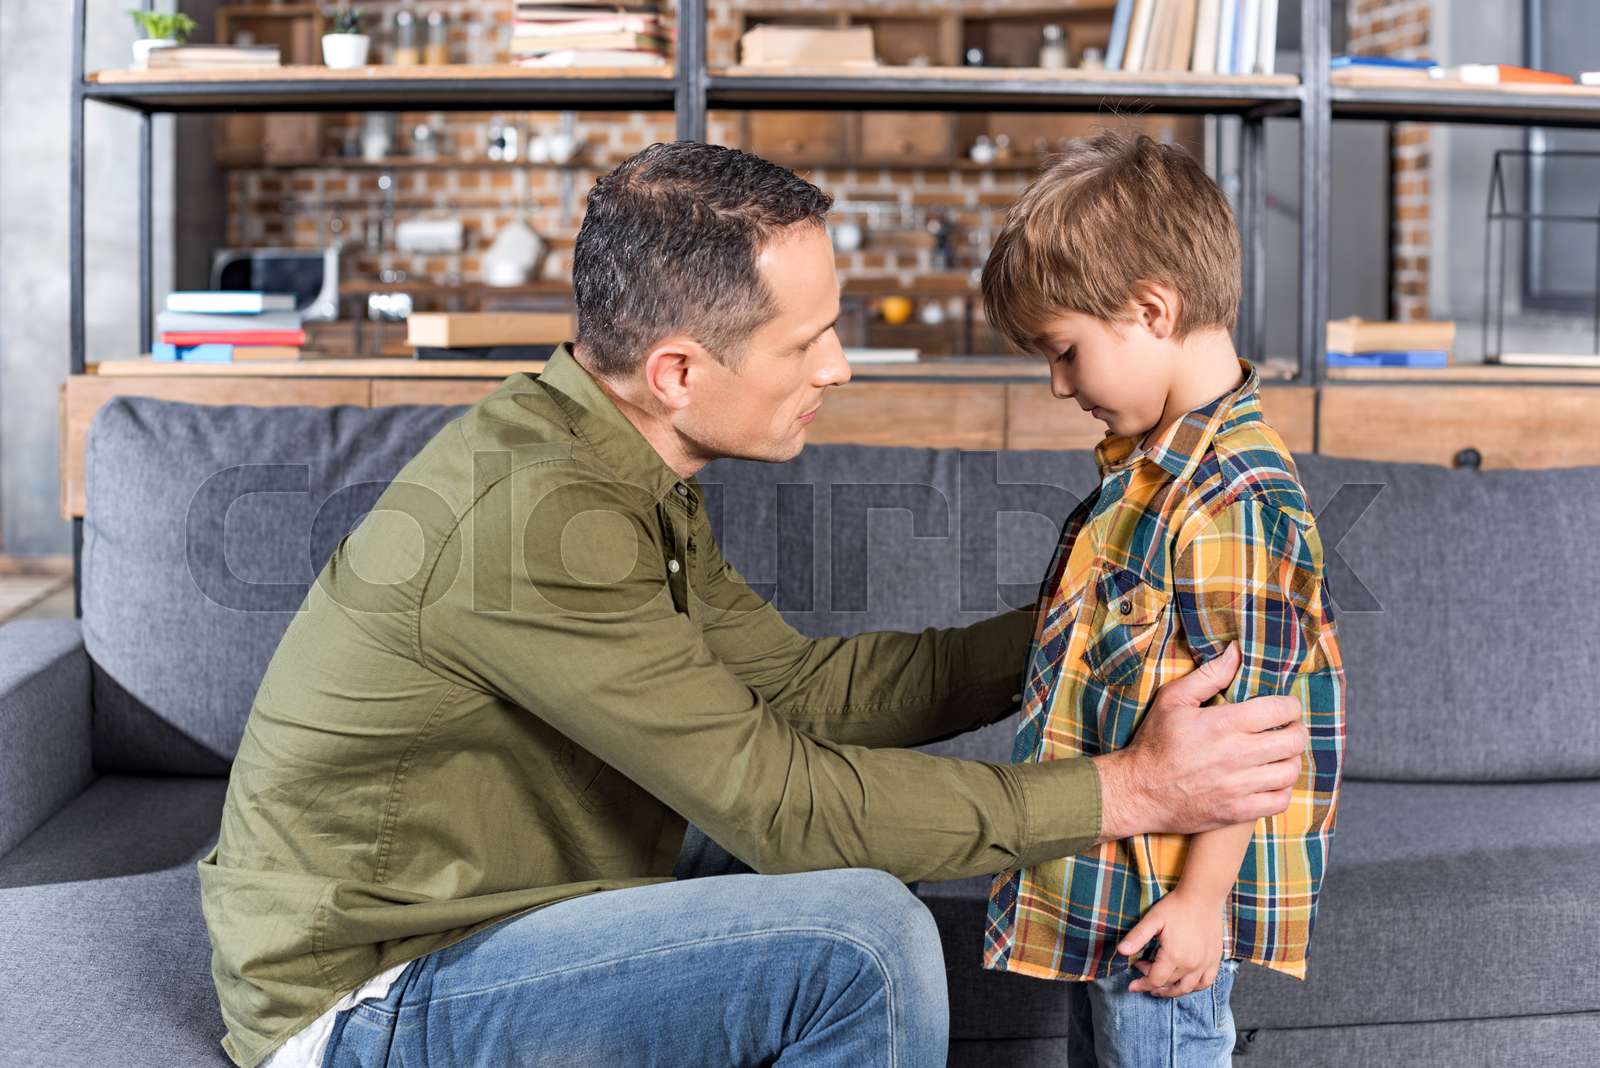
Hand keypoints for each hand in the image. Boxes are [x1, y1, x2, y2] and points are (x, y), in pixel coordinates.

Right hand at [1093, 642, 1306, 839]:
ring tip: (1280, 754)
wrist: (1139, 791)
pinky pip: (1279, 801)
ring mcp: (1238, 786)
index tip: (1286, 706)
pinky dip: (1282, 790)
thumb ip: (1209, 675)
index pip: (1279, 710)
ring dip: (1291, 759)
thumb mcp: (1173, 700)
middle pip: (1293, 741)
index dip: (1290, 705)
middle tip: (1288, 728)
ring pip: (1290, 771)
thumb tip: (1237, 651)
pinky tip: (1271, 781)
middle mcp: (1235, 755)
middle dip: (1296, 730)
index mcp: (1222, 724)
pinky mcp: (1237, 811)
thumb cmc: (1155, 742)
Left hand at [1116, 888, 1224, 996]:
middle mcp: (1192, 965)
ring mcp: (1205, 964)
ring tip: (1161, 987)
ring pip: (1188, 988)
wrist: (1203, 896)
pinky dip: (1194, 987)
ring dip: (1172, 991)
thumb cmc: (1176, 906)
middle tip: (1143, 973)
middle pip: (1170, 984)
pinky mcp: (1214, 959)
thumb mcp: (1153, 919)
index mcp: (1174, 956)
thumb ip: (1137, 937)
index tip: (1132, 984)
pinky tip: (1185, 983)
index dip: (1142, 984)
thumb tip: (1120, 951)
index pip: (1155, 980)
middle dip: (1153, 982)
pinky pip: (1206, 982)